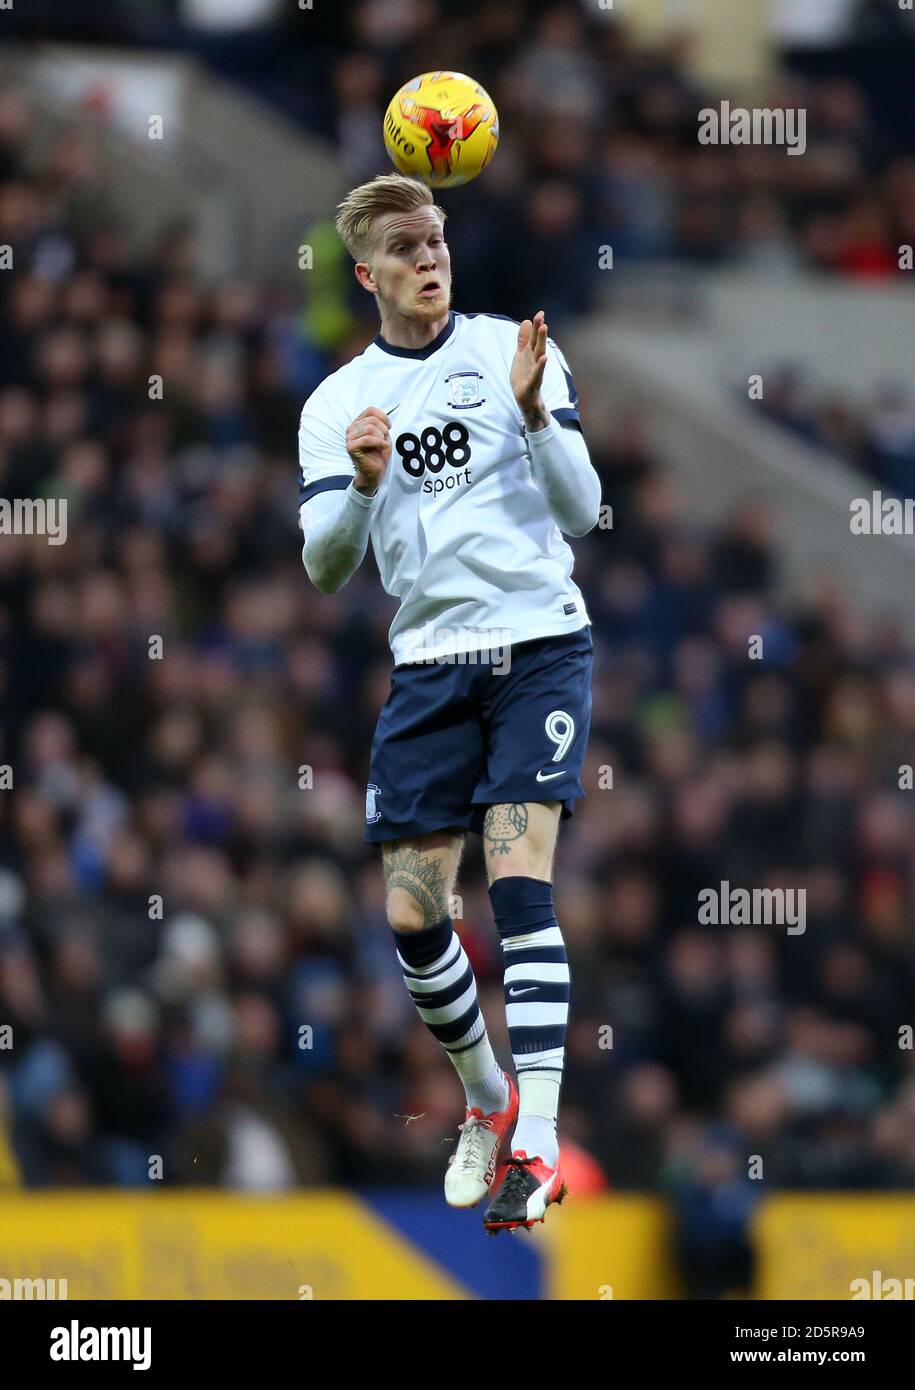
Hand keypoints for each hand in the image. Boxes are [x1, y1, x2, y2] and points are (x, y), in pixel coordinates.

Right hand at [346, 407, 391, 491]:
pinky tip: (383, 446)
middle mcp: (352, 428)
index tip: (389, 427)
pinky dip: (378, 442)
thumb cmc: (378, 453)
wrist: (375, 471)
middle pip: (372, 420)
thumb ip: (380, 423)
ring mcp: (349, 437)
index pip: (370, 410)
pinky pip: (367, 439)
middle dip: (383, 430)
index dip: (383, 417)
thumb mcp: (382, 435)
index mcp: (358, 423)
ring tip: (382, 444)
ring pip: (370, 428)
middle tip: (385, 440)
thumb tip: (384, 417)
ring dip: (381, 437)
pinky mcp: (351, 447)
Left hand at [511, 309, 549, 429]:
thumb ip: (523, 340)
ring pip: (539, 354)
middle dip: (539, 330)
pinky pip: (538, 373)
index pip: (533, 338)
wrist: (527, 400)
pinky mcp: (533, 383)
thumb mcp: (520, 356)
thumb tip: (525, 321)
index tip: (540, 312)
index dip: (536, 326)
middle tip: (541, 316)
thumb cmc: (524, 377)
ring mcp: (535, 371)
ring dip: (542, 341)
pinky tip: (544, 358)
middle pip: (537, 343)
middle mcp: (535, 361)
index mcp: (530, 355)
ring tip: (544, 328)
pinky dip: (541, 366)